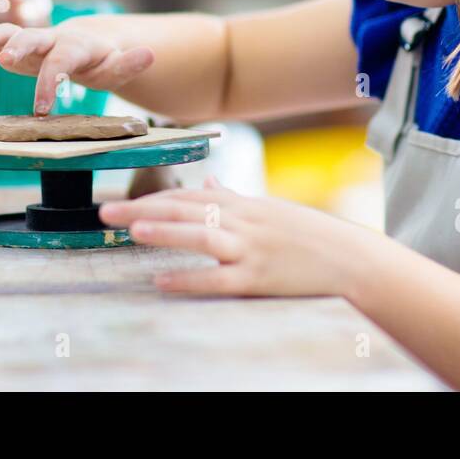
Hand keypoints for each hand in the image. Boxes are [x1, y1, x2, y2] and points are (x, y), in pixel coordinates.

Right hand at [0, 22, 153, 114]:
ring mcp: (34, 39)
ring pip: (12, 32)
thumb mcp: (118, 67)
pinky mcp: (18, 41)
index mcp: (77, 46)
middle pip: (34, 38)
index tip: (41, 109)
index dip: (51, 82)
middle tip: (2, 57)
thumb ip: (130, 63)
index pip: (62, 61)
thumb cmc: (103, 61)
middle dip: (19, 46)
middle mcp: (52, 38)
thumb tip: (150, 53)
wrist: (90, 41)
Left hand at [98, 177, 380, 298]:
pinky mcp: (260, 277)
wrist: (353, 260)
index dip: (156, 196)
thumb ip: (235, 197)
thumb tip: (211, 178)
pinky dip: (189, 278)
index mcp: (245, 204)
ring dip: (164, 230)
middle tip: (106, 211)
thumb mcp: (271, 210)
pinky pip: (218, 278)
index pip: (191, 195)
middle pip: (186, 209)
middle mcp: (244, 221)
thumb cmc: (310, 237)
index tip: (123, 198)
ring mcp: (252, 248)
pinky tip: (162, 280)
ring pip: (200, 235)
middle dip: (144, 208)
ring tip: (131, 229)